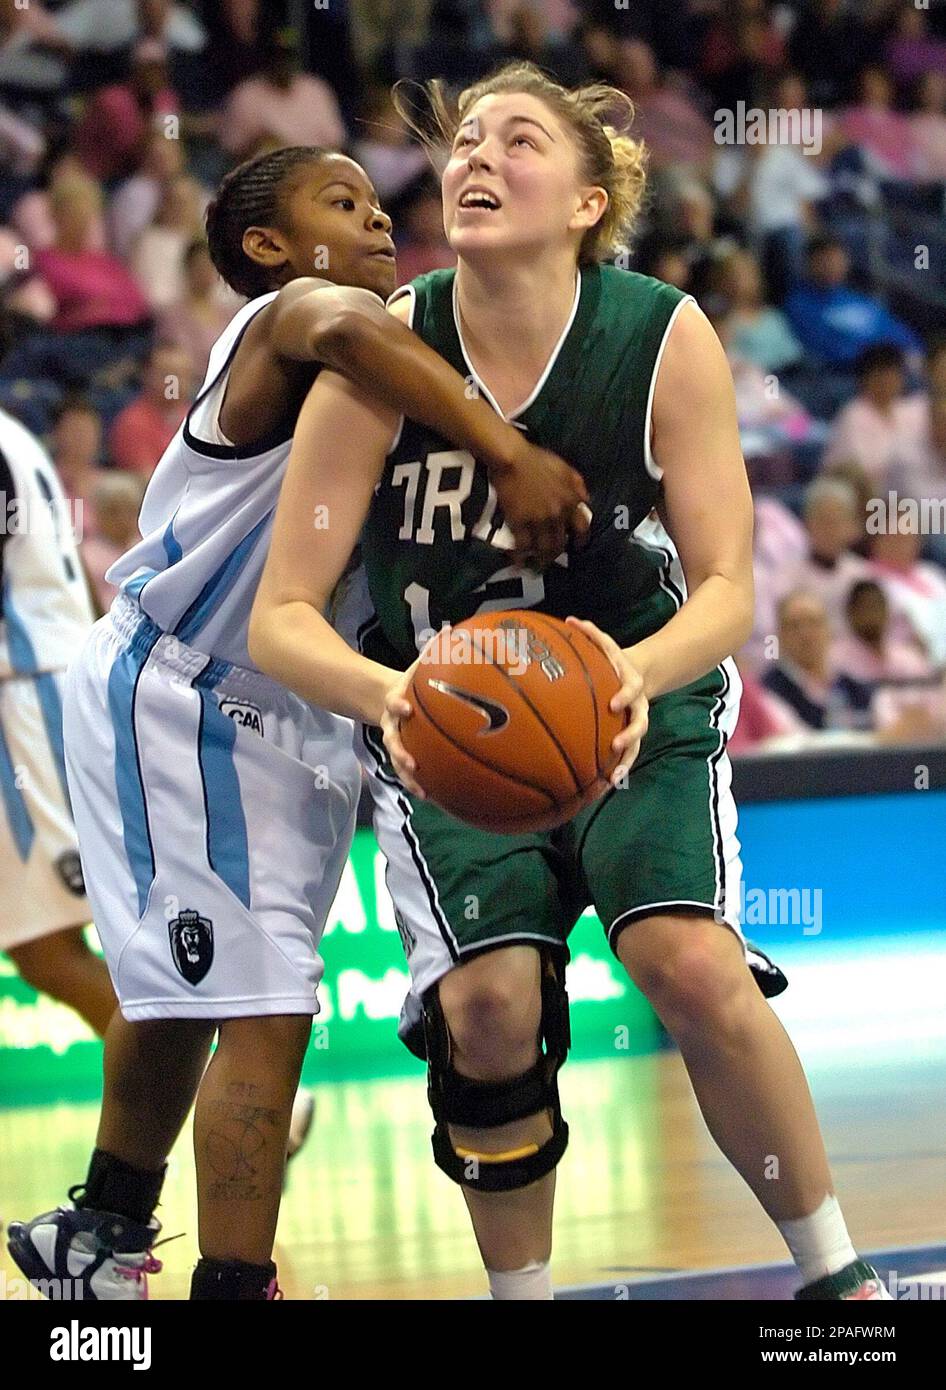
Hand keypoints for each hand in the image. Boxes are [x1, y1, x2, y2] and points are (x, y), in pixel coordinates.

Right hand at [380, 659, 425, 797]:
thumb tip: (450, 631)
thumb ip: (432, 652)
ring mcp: (397, 742)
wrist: (388, 698)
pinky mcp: (403, 755)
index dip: (397, 705)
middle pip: (393, 741)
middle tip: (412, 763)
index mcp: (396, 701)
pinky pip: (409, 772)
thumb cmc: (411, 683)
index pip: (393, 703)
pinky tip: (434, 797)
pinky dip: (418, 783)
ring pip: (398, 762)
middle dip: (401, 753)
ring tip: (421, 791)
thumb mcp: (418, 667)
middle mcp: (393, 725)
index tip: (405, 708)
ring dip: (408, 777)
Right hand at [489, 436, 590, 569]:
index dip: (580, 540)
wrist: (512, 458)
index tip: (576, 546)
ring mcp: (539, 521)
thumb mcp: (565, 468)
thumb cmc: (537, 459)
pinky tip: (518, 562)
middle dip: (555, 555)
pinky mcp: (520, 523)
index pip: (582, 528)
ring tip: (535, 566)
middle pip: (560, 543)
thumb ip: (578, 485)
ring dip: (539, 560)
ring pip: (543, 549)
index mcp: (571, 501)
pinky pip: (523, 546)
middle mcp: (558, 515)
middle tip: (550, 559)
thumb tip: (586, 501)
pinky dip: (520, 556)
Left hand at [566, 617, 648, 783]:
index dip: (625, 696)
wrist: (640, 672)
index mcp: (632, 683)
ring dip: (626, 761)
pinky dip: (617, 769)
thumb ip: (590, 633)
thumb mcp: (606, 644)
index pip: (633, 689)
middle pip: (640, 722)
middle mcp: (638, 705)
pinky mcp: (630, 735)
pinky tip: (603, 785)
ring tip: (613, 778)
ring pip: (635, 744)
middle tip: (616, 745)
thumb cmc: (613, 660)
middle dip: (629, 735)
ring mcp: (635, 721)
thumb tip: (569, 620)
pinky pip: (626, 755)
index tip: (614, 705)